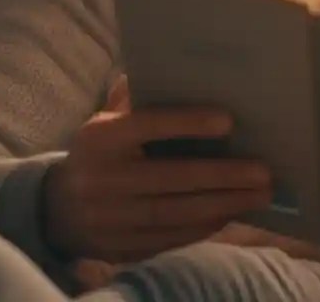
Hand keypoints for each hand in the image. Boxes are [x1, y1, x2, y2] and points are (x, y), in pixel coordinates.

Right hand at [42, 77, 272, 262]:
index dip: (188, 123)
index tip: (229, 120)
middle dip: (222, 176)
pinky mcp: (121, 247)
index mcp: (101, 140)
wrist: (55, 210)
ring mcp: (111, 218)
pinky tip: (232, 214)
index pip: (148, 126)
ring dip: (223, 205)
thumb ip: (134, 100)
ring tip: (259, 196)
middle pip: (171, 178)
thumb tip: (175, 71)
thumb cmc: (98, 155)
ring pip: (176, 213)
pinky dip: (205, 227)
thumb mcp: (104, 124)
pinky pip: (171, 238)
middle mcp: (104, 179)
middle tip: (263, 172)